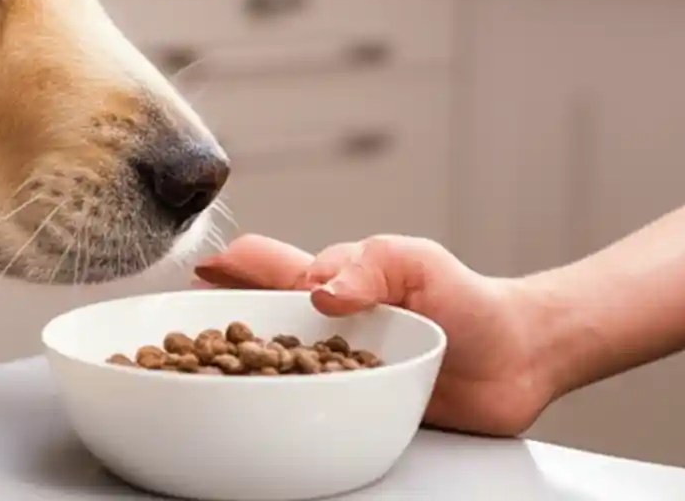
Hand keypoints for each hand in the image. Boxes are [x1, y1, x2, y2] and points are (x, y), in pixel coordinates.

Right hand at [195, 234, 555, 436]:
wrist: (517, 360)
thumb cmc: (469, 299)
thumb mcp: (420, 262)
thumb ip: (373, 266)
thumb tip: (321, 291)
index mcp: (329, 283)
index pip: (264, 269)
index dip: (225, 268)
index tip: (191, 272)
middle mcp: (320, 330)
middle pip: (250, 327)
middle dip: (208, 330)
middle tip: (167, 340)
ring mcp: (332, 373)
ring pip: (270, 374)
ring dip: (237, 375)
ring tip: (196, 383)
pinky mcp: (351, 412)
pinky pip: (306, 414)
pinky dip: (278, 415)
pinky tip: (256, 421)